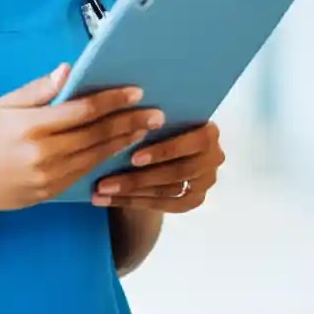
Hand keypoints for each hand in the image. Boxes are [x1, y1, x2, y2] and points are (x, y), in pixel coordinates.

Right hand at [0, 64, 166, 213]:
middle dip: (128, 121)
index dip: (111, 100)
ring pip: (96, 154)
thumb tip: (68, 70)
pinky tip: (122, 147)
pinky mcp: (54, 191)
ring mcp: (50, 175)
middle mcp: (44, 153)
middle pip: (95, 134)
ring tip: (146, 128)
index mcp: (32, 126)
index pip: (81, 110)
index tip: (135, 91)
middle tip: (155, 113)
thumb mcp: (5, 105)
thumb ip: (39, 89)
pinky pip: (87, 171)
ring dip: (124, 140)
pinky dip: (107, 157)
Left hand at [90, 122, 224, 212]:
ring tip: (100, 192)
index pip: (192, 143)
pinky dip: (134, 203)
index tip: (132, 158)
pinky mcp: (193, 200)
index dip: (164, 152)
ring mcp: (204, 182)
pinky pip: (164, 206)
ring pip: (167, 192)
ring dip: (130, 193)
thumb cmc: (158, 122)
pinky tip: (108, 201)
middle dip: (138, 179)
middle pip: (176, 173)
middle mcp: (213, 158)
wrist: (166, 143)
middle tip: (105, 184)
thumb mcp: (158, 116)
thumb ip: (149, 116)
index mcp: (209, 132)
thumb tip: (120, 107)